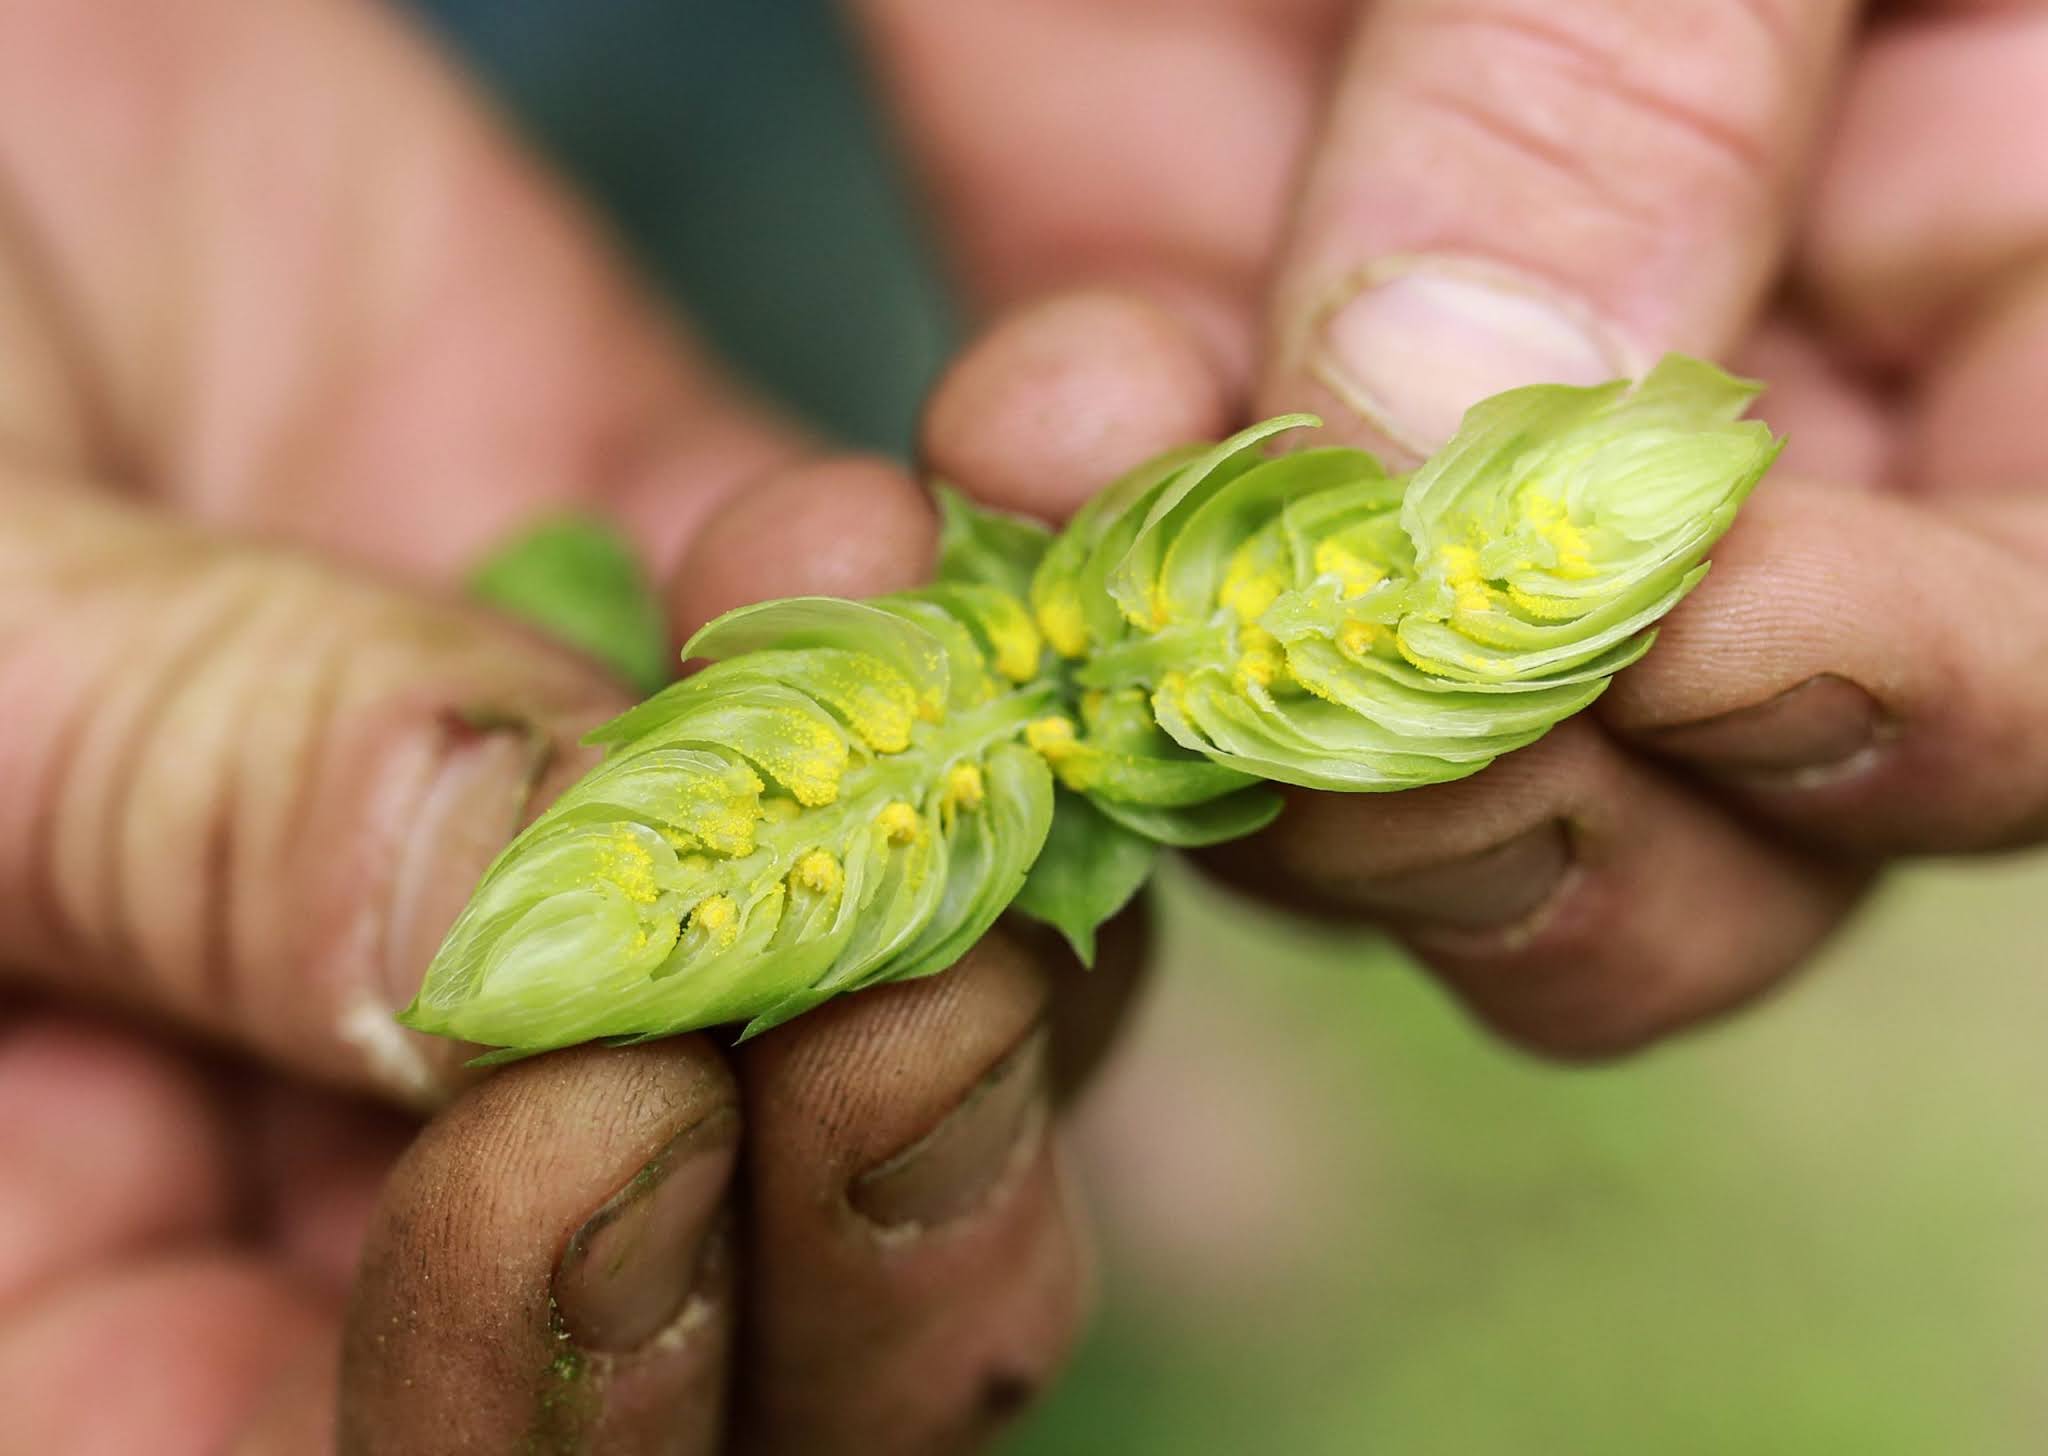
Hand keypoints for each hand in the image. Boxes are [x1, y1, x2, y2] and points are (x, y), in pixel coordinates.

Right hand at [0, 0, 1139, 1448]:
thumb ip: (180, 793)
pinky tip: (870, 529)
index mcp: (75, 1202)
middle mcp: (357, 1094)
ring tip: (948, 772)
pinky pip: (916, 738)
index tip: (606, 1140)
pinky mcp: (701, 642)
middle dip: (845, 1234)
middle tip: (909, 1010)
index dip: (535, 1389)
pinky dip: (951, 668)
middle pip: (714, 1350)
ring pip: (878, 1077)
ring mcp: (573, 872)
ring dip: (965, 961)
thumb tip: (515, 970)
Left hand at [859, 0, 2047, 1055]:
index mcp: (1993, 275)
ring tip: (1129, 580)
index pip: (2015, 660)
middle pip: (1697, 817)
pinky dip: (1032, 572)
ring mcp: (1417, 423)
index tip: (1691, 648)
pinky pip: (1098, 593)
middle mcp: (1724, 413)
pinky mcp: (1160, 367)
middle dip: (1525, 815)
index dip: (1884, 702)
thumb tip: (1454, 449)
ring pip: (1375, 776)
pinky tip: (986, 462)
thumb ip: (1630, 84)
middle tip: (1336, 720)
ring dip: (1245, 739)